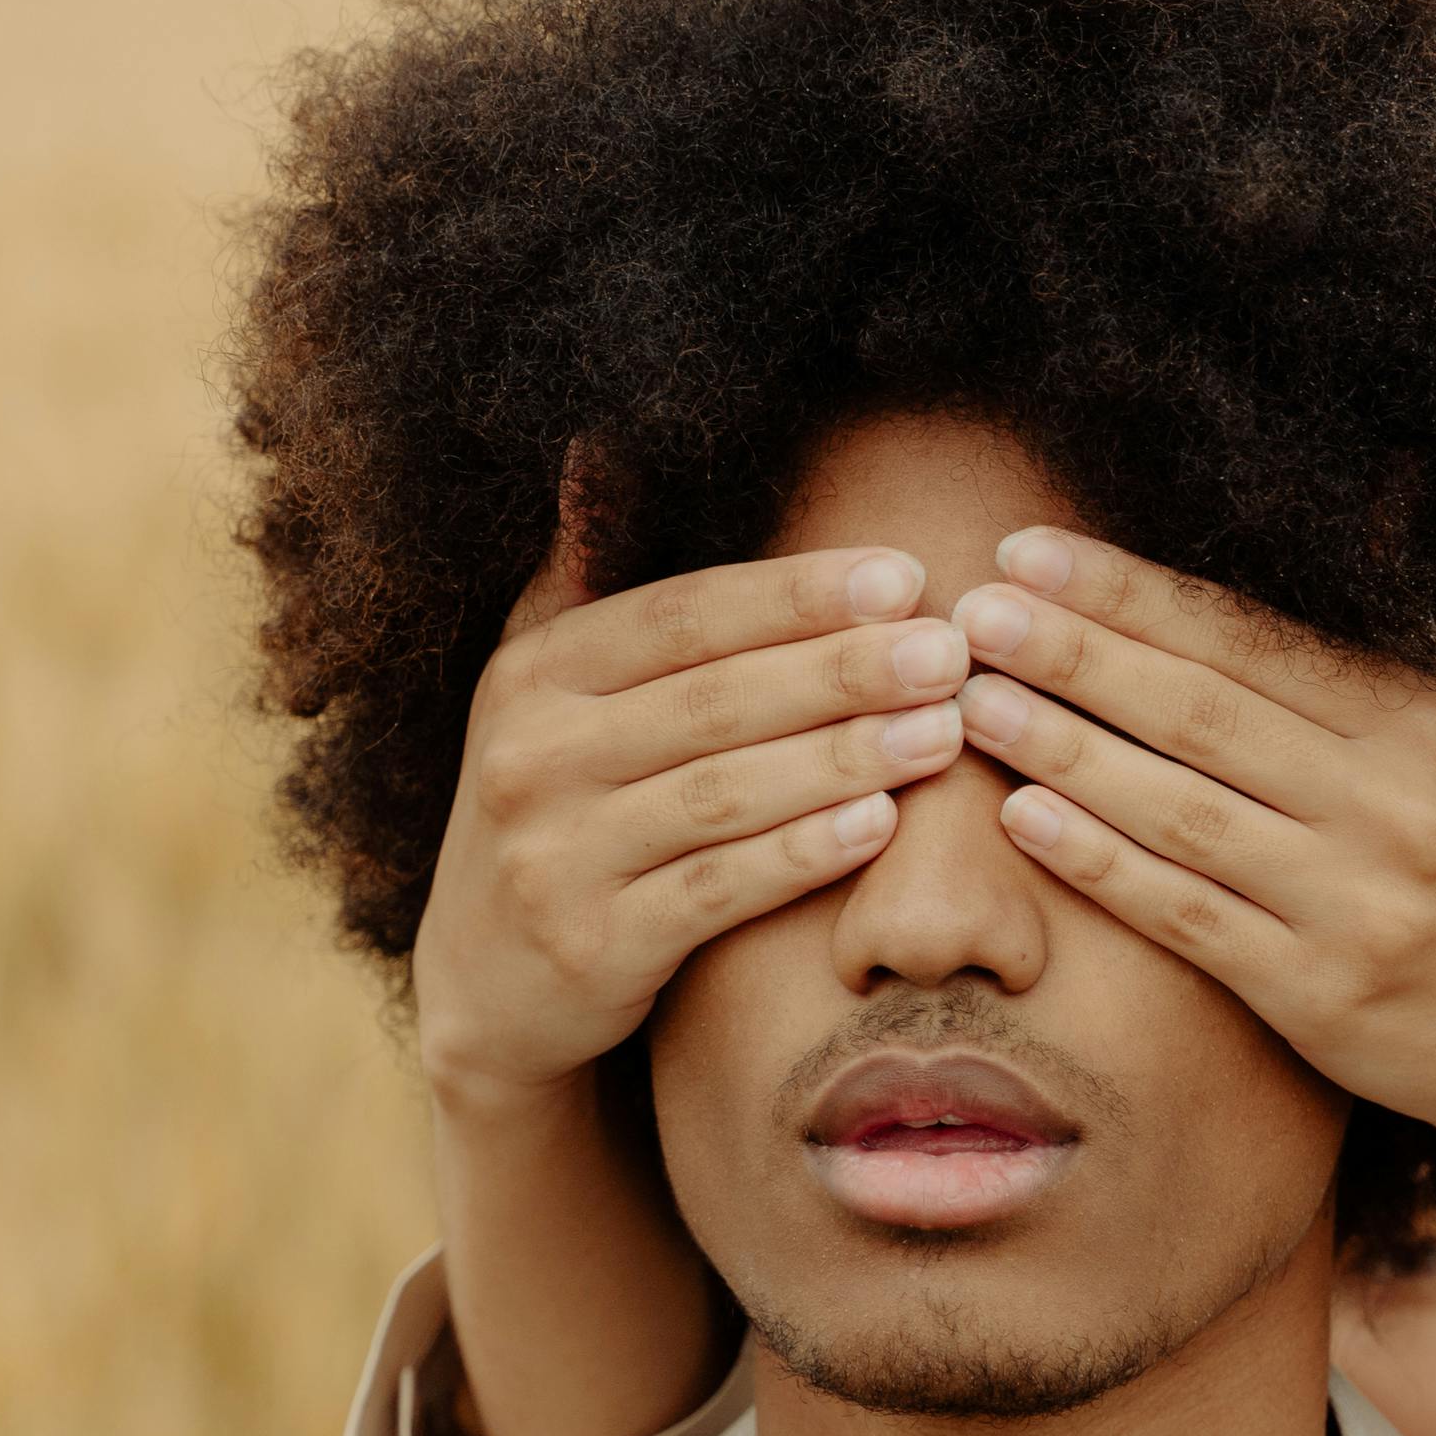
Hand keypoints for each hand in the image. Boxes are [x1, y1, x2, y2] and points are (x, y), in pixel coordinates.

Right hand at [414, 535, 976, 1115]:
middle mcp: (529, 756)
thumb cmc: (559, 809)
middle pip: (714, 699)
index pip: (682, 617)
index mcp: (532, 674)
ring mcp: (554, 857)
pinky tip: (882, 825)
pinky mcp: (590, 948)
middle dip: (843, 670)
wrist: (485, 989)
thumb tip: (596, 446)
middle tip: (950, 650)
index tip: (903, 575)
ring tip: (945, 730)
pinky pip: (715, 891)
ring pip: (724, 793)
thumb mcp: (542, 690)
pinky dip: (801, 855)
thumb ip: (583, 577)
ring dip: (844, 756)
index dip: (795, 595)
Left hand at [945, 529, 1435, 1165]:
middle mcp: (1394, 803)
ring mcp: (1353, 903)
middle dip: (1079, 654)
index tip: (1034, 551)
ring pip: (1182, 812)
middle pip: (1204, 714)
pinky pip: (1183, 914)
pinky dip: (1098, 862)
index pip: (1251, 639)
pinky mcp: (1313, 990)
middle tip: (977, 612)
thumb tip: (1342, 488)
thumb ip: (1368, 629)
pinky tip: (1022, 816)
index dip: (1134, 594)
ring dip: (1067, 750)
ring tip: (975, 699)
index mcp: (1424, 718)